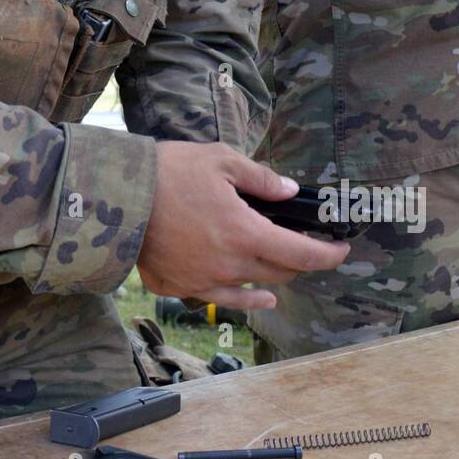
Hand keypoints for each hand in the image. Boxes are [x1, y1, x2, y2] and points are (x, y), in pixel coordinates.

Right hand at [138, 141, 350, 309]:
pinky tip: (254, 297)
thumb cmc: (170, 172)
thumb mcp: (221, 160)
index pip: (302, 254)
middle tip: (308, 247)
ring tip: (288, 273)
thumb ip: (261, 178)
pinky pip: (221, 298)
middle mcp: (230, 266)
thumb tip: (290, 192)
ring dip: (275, 280)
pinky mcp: (178, 287)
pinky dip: (244, 298)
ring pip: (253, 289)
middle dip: (301, 262)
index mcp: (246, 233)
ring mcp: (203, 281)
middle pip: (280, 273)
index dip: (328, 255)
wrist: (116, 196)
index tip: (342, 250)